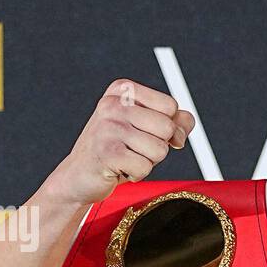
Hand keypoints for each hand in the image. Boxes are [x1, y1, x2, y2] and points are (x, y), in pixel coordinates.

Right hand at [52, 79, 195, 205]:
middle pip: (167, 128)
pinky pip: (146, 167)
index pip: (170, 106)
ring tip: (125, 158)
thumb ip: (172, 121)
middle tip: (132, 149)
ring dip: (147, 162)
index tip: (145, 134)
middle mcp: (114, 104)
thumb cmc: (115, 151)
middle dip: (157, 146)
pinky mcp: (108, 152)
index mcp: (123, 90)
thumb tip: (187, 121)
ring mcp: (109, 127)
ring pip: (160, 150)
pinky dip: (137, 174)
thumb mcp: (143, 129)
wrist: (79, 176)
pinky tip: (118, 168)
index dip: (168, 127)